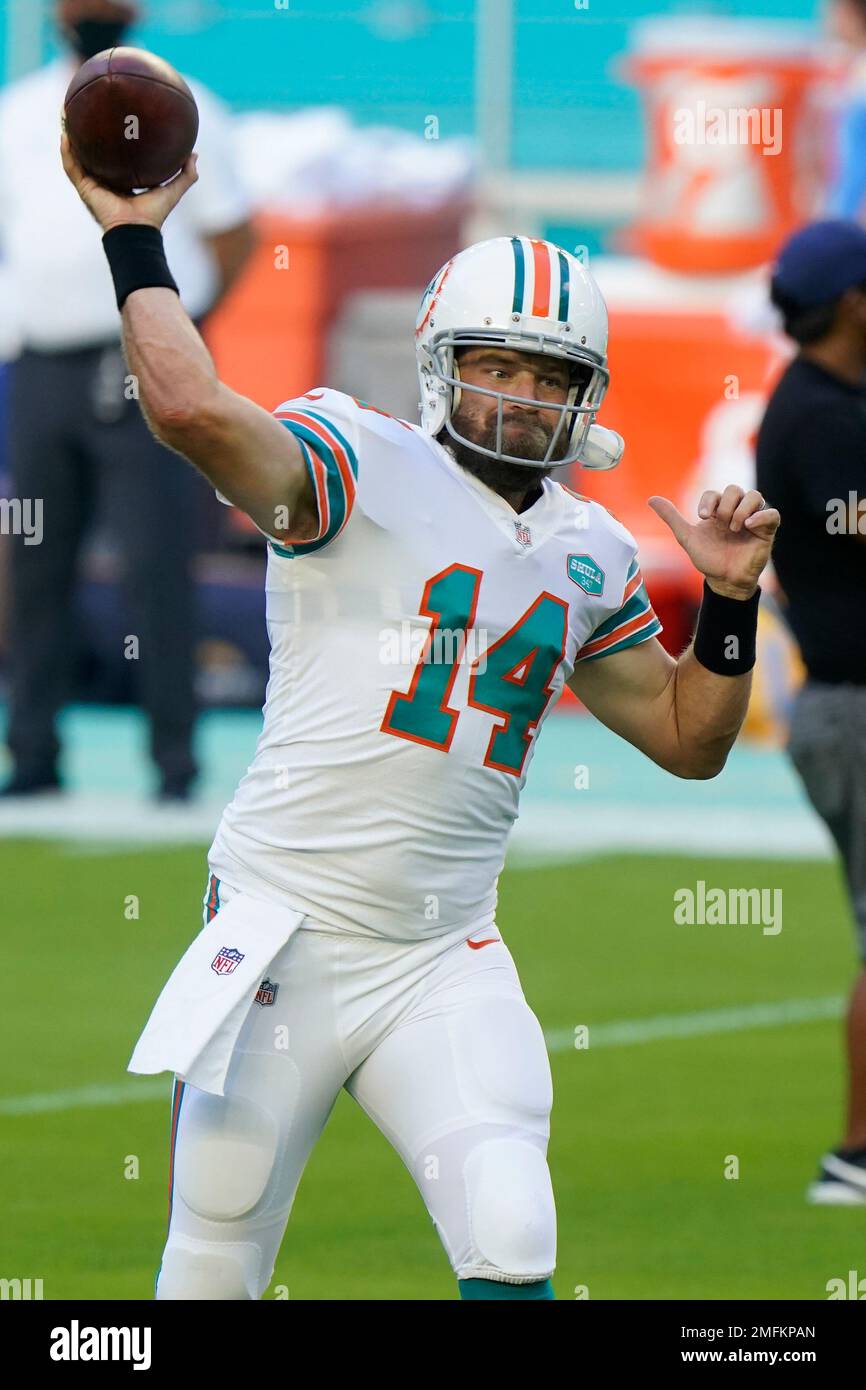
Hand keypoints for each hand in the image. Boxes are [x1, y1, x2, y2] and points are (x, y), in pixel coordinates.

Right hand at [60, 128, 197, 232]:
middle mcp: (105, 181)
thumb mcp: (173, 190)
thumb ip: (186, 174)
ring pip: (77, 156)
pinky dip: (66, 151)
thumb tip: (194, 154)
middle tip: (85, 111)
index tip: (114, 120)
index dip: (113, 140)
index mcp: (122, 181)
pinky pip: (71, 167)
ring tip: (66, 115)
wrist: (137, 231)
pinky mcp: (84, 189)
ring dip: (70, 137)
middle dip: (87, 133)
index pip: (115, 157)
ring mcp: (92, 184)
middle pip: (93, 153)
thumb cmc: (154, 214)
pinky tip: (64, 134)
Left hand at [649, 486, 779, 599]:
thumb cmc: (708, 559)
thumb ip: (672, 518)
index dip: (709, 500)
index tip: (703, 517)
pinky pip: (772, 514)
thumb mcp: (686, 537)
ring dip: (742, 508)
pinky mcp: (766, 530)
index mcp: (718, 510)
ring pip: (755, 496)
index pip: (715, 492)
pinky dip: (762, 515)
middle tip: (720, 523)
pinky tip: (749, 525)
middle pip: (735, 489)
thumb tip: (651, 499)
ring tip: (734, 527)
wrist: (724, 581)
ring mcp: (753, 519)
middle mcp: (736, 511)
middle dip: (726, 504)